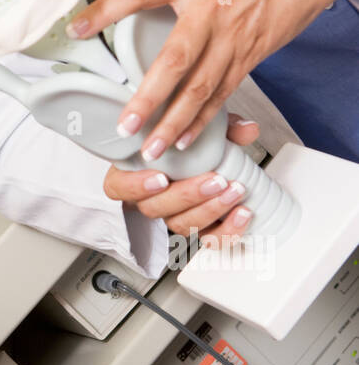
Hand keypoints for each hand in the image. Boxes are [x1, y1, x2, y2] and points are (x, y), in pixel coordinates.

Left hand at [67, 0, 358, 159]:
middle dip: (148, 98)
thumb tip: (126, 11)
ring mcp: (232, 37)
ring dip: (174, 122)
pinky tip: (184, 139)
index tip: (75, 28)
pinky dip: (202, 120)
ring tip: (150, 147)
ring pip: (201, 88)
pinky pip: (222, 93)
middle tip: (124, 124)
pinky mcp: (249, 56)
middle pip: (175, 60)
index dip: (105, 9)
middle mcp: (209, 10)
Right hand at [103, 112, 259, 243]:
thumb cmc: (195, 139)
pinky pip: (207, 239)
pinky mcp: (198, 229)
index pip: (118, 187)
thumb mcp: (203, 125)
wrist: (215, 157)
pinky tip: (242, 213)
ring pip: (181, 225)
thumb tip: (246, 129)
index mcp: (135, 171)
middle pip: (155, 208)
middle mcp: (151, 198)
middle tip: (215, 180)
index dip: (135, 186)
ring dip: (210, 209)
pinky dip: (227, 229)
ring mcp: (173, 216)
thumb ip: (221, 126)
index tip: (161, 177)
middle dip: (187, 195)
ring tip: (234, 191)